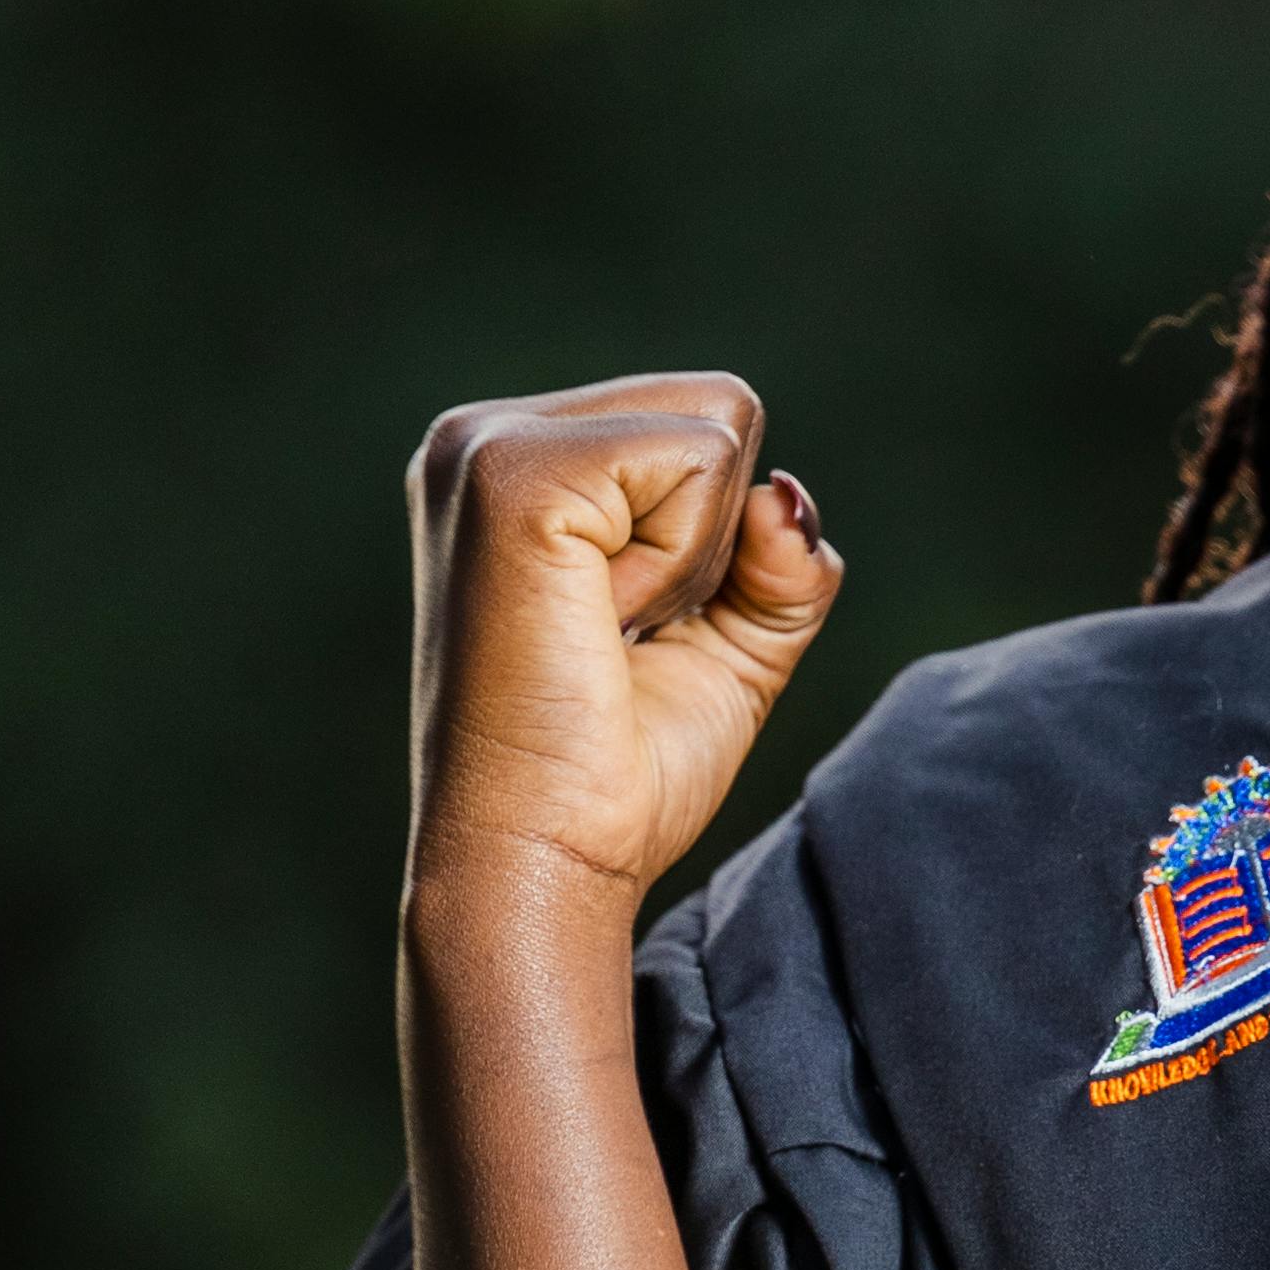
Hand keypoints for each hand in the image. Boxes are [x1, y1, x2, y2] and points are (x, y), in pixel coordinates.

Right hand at [407, 376, 841, 926]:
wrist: (541, 861)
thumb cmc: (618, 775)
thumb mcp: (730, 646)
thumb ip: (779, 558)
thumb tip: (787, 496)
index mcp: (516, 460)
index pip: (701, 425)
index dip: (714, 544)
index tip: (626, 632)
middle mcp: (482, 434)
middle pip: (719, 409)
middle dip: (713, 541)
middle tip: (620, 636)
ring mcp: (486, 445)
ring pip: (715, 430)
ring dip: (697, 557)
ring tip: (605, 632)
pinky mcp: (514, 476)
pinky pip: (698, 464)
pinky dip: (681, 566)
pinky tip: (601, 624)